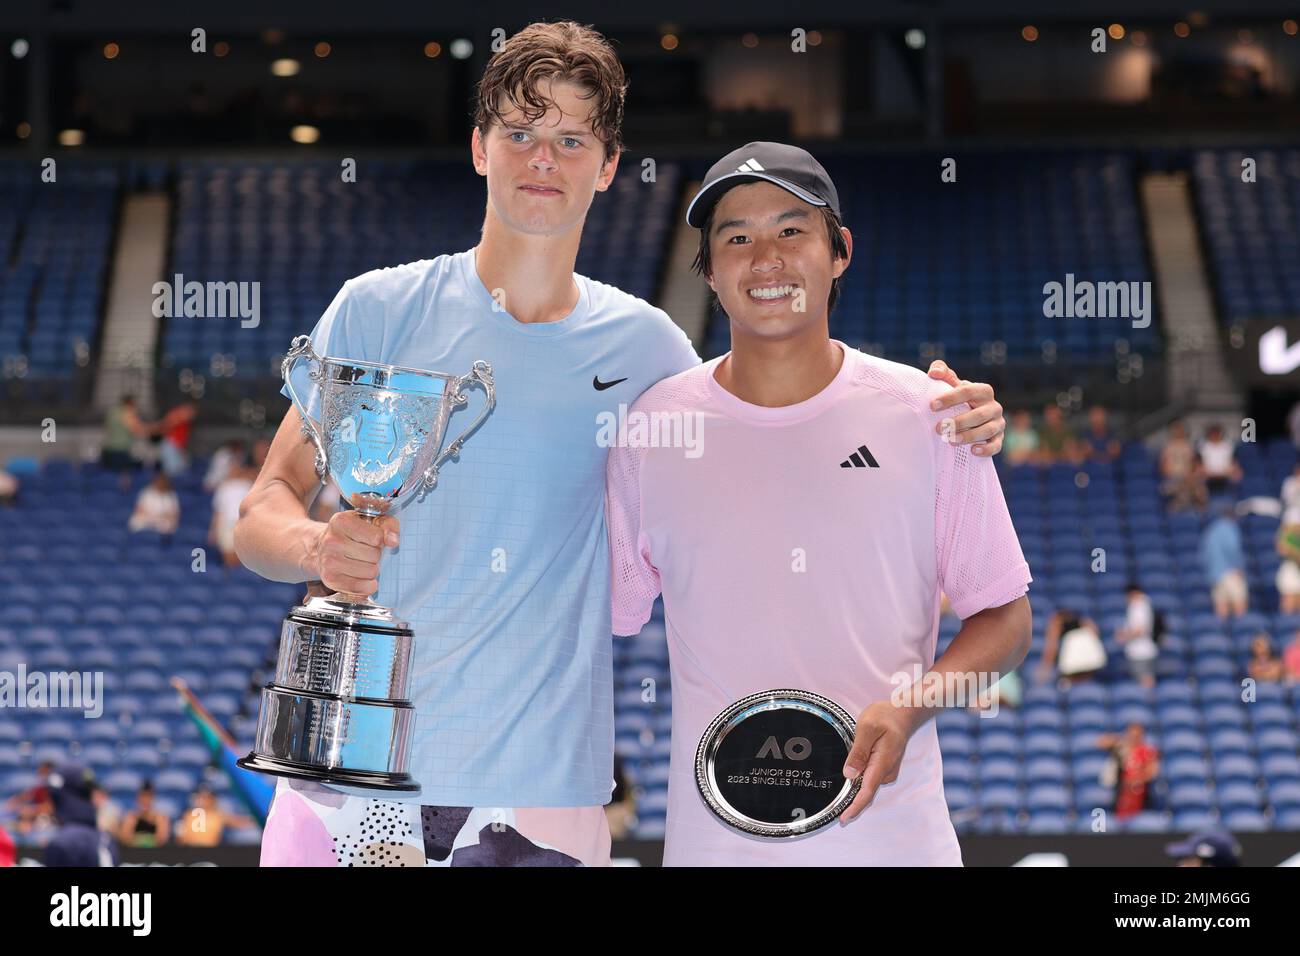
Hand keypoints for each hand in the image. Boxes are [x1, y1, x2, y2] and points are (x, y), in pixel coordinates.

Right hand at [313, 511, 399, 596]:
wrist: (321, 548)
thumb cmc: (352, 534)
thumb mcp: (370, 520)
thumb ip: (388, 525)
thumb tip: (393, 541)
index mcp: (341, 522)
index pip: (377, 537)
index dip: (380, 540)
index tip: (373, 539)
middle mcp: (331, 541)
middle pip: (374, 556)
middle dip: (376, 555)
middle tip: (366, 552)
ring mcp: (328, 561)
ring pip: (371, 572)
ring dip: (372, 569)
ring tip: (362, 563)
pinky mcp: (330, 579)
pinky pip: (361, 588)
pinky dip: (367, 585)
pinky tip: (361, 577)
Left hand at [839, 700, 915, 822]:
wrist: (904, 712)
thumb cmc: (886, 717)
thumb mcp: (867, 728)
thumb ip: (858, 752)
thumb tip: (850, 774)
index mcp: (882, 763)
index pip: (867, 791)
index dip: (855, 807)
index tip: (843, 819)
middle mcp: (886, 771)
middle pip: (866, 791)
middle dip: (851, 800)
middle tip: (835, 805)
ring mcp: (887, 769)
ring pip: (866, 783)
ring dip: (855, 786)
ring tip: (844, 778)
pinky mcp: (884, 766)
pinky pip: (869, 777)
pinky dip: (860, 778)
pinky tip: (853, 771)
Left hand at [927, 361, 1004, 455]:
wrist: (971, 416)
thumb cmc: (959, 398)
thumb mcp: (951, 384)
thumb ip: (943, 372)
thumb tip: (934, 372)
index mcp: (983, 391)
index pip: (967, 391)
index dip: (950, 398)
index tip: (932, 406)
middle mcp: (994, 406)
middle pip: (979, 414)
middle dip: (958, 422)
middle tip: (939, 428)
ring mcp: (998, 423)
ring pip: (987, 430)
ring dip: (969, 436)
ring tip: (950, 440)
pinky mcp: (998, 438)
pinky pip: (996, 445)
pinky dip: (986, 449)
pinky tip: (973, 451)